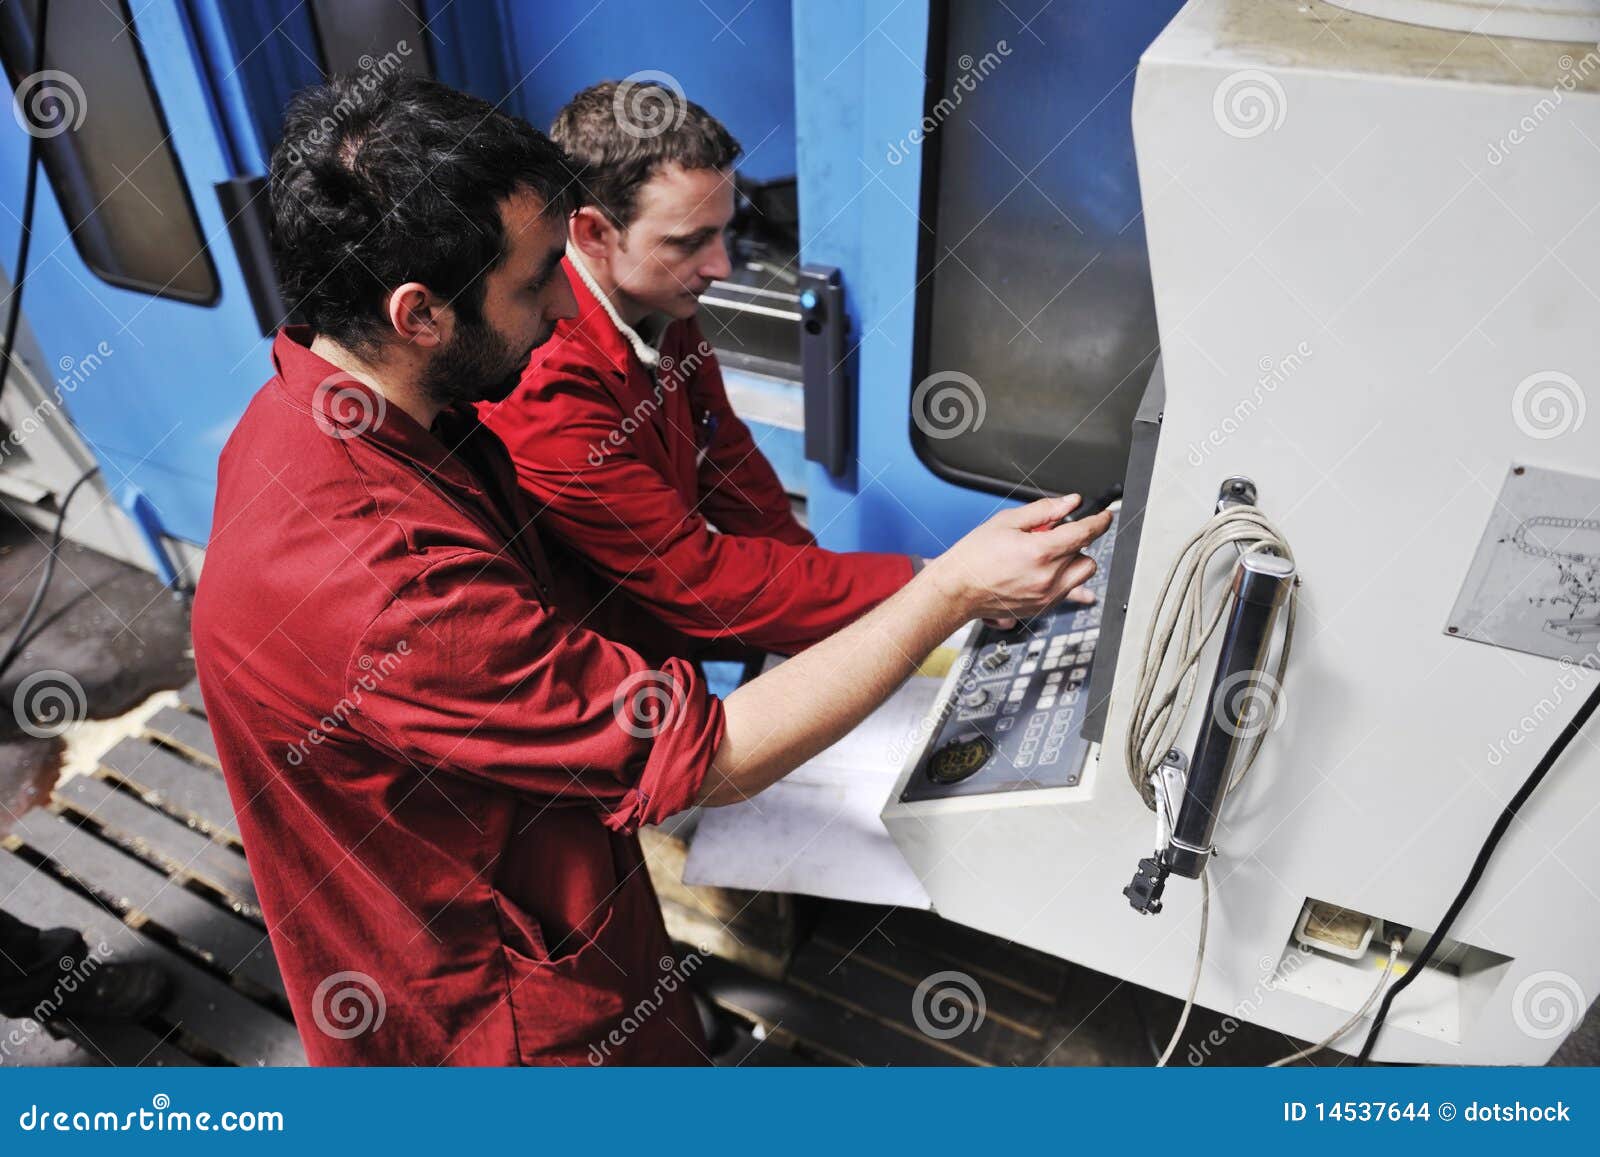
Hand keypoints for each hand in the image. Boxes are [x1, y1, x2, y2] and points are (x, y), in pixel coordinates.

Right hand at [925, 495, 1111, 623]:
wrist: (958, 589)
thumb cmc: (975, 557)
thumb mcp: (1007, 522)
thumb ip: (1044, 511)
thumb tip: (1070, 503)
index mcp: (1040, 552)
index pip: (1085, 533)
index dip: (1099, 521)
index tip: (1104, 516)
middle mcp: (1048, 577)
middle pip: (1087, 555)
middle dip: (1076, 542)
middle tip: (1054, 537)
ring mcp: (1046, 596)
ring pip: (1082, 575)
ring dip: (1073, 562)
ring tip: (1046, 556)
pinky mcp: (1043, 608)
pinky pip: (1068, 591)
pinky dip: (1062, 578)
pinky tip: (1039, 571)